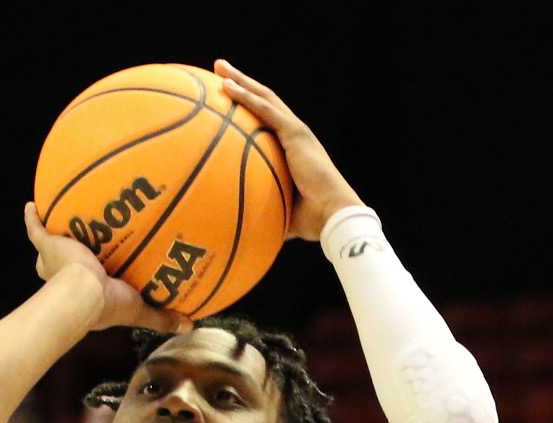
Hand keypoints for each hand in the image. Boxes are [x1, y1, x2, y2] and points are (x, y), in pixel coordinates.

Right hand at [22, 203, 188, 333]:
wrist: (83, 294)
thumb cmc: (108, 304)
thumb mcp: (139, 310)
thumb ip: (161, 316)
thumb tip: (190, 327)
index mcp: (85, 291)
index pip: (88, 283)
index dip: (94, 276)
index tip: (102, 270)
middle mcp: (66, 276)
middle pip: (63, 267)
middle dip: (66, 258)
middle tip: (78, 243)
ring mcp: (55, 259)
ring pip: (50, 248)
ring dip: (54, 236)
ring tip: (60, 219)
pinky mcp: (48, 245)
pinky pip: (36, 229)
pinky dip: (32, 217)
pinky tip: (32, 204)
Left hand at [212, 59, 364, 241]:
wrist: (332, 215)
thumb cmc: (309, 220)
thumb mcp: (277, 211)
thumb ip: (260, 211)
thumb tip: (234, 225)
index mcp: (292, 148)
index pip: (267, 120)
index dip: (250, 105)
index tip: (229, 96)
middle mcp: (294, 134)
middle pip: (264, 101)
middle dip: (242, 83)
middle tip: (219, 70)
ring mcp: (296, 131)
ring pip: (264, 97)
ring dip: (240, 81)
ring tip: (219, 67)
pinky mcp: (296, 134)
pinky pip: (266, 109)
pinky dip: (246, 96)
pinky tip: (227, 86)